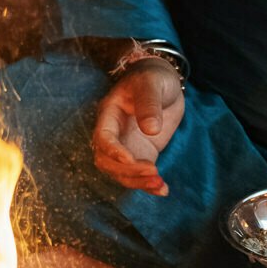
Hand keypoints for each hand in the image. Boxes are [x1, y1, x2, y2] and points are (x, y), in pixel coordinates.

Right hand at [90, 61, 184, 193]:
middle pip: (107, 161)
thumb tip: (150, 130)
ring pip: (121, 173)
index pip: (103, 138)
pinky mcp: (142, 153)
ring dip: (138, 182)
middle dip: (127, 172)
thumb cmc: (152, 77)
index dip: (113, 151)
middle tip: (154, 173)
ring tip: (160, 185)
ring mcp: (127, 145)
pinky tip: (163, 190)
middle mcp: (114, 134)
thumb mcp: (152, 84)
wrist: (162, 81)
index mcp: (109, 115)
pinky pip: (138, 174)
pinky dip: (147, 185)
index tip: (132, 159)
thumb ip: (149, 104)